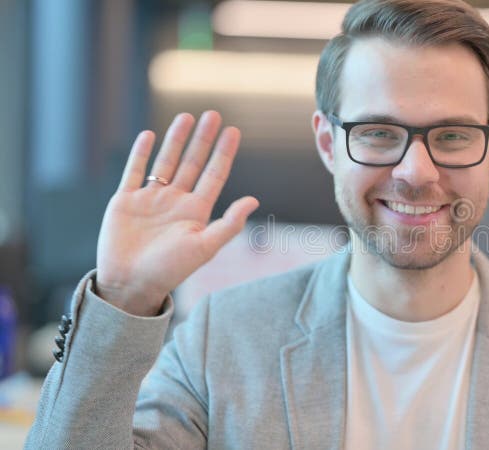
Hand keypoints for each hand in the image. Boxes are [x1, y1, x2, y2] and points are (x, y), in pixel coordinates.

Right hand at [95, 111, 258, 315]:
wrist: (130, 284)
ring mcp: (151, 199)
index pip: (214, 174)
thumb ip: (228, 223)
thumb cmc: (170, 270)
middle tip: (213, 114)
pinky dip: (141, 153)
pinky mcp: (126, 200)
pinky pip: (134, 171)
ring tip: (186, 116)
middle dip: (203, 139)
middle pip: (192, 162)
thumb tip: (254, 200)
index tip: (234, 131)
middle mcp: (175, 201)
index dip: (224, 153)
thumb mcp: (204, 247)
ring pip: (166, 162)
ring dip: (176, 140)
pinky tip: (149, 135)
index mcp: (196, 211)